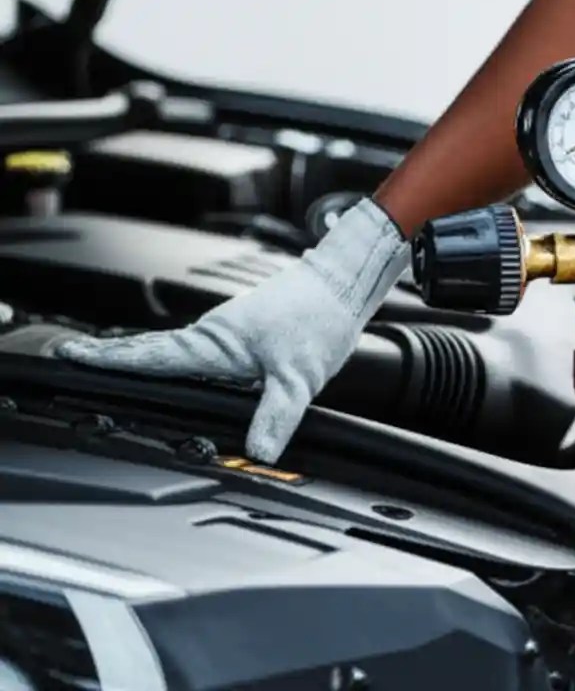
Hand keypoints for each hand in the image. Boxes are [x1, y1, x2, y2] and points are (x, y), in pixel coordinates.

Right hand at [55, 198, 409, 463]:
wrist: (342, 284)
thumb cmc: (321, 318)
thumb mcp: (301, 378)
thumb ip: (277, 416)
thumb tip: (259, 452)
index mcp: (216, 343)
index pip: (151, 355)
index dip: (110, 359)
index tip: (70, 355)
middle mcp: (214, 334)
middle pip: (151, 349)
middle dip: (112, 355)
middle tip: (70, 356)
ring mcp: (227, 331)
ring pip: (174, 348)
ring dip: (141, 354)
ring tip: (108, 363)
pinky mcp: (243, 332)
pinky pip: (196, 348)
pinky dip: (174, 354)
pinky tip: (174, 367)